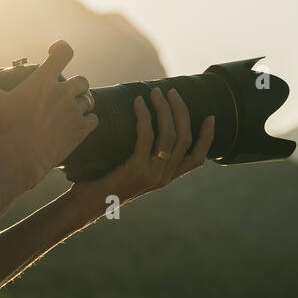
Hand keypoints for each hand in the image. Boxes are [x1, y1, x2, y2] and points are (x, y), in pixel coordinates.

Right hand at [0, 39, 98, 187]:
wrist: (20, 156)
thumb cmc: (6, 127)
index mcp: (43, 81)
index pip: (64, 52)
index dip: (61, 49)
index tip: (55, 53)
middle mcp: (62, 93)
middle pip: (82, 80)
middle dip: (76, 85)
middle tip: (67, 93)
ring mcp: (73, 111)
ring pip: (89, 99)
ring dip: (82, 103)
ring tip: (72, 110)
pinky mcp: (80, 129)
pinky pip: (94, 119)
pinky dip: (88, 121)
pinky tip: (78, 124)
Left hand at [75, 86, 214, 208]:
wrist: (87, 205)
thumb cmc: (105, 183)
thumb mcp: (133, 171)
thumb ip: (145, 156)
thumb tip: (148, 124)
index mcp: (166, 178)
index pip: (197, 159)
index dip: (207, 137)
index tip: (210, 117)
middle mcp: (164, 178)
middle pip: (184, 139)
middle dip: (180, 111)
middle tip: (171, 92)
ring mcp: (152, 175)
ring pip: (169, 136)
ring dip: (164, 109)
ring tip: (155, 93)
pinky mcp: (136, 170)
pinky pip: (146, 137)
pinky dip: (144, 116)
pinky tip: (138, 103)